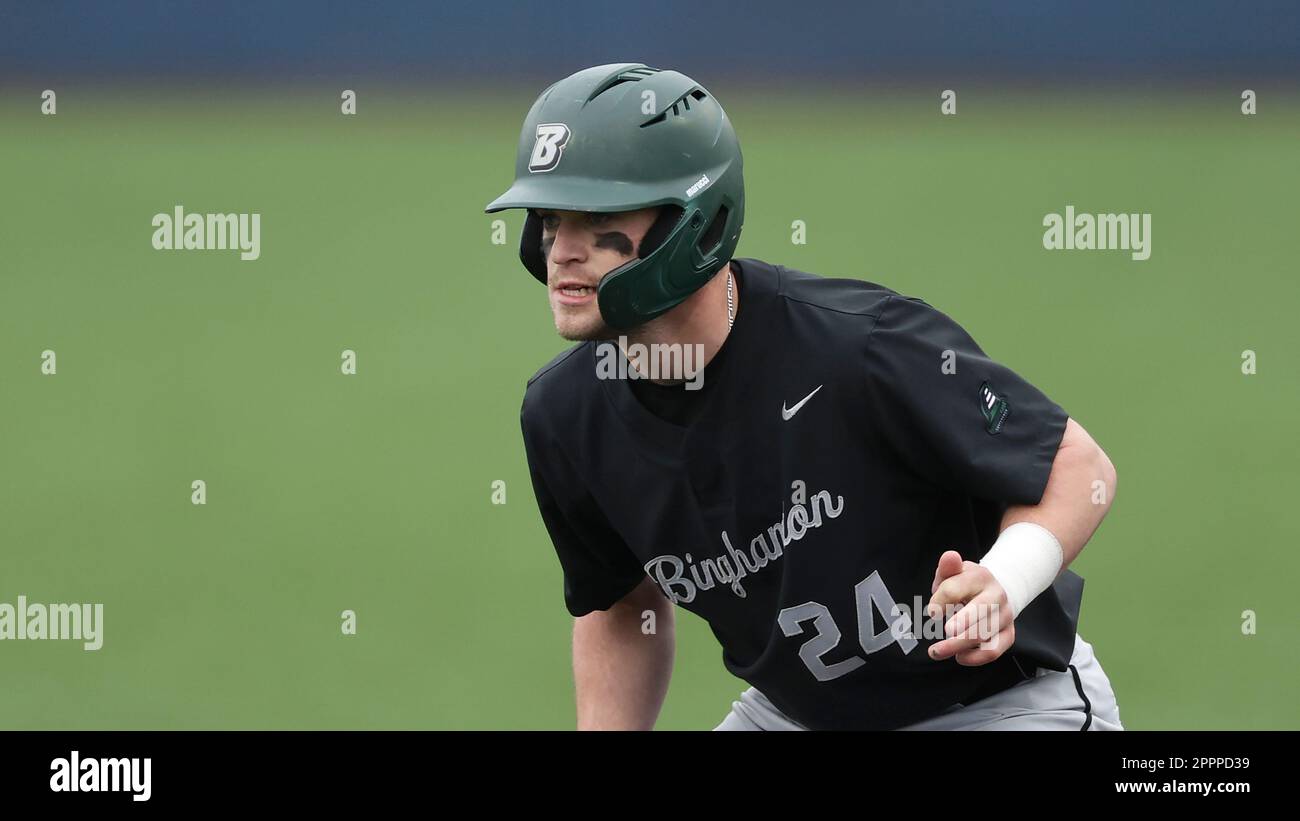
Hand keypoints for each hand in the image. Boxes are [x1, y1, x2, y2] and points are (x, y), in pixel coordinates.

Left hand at [925, 549, 1014, 665]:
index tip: (932, 612)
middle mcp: (997, 595)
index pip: (954, 589)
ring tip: (937, 651)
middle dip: (958, 626)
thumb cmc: (966, 584)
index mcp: (980, 576)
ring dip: (958, 647)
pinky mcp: (1008, 634)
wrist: (996, 590)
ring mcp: (1005, 615)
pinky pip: (994, 650)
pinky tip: (959, 657)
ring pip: (984, 635)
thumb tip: (950, 557)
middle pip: (977, 612)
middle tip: (940, 640)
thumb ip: (947, 567)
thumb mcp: (954, 572)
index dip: (939, 602)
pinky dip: (975, 658)